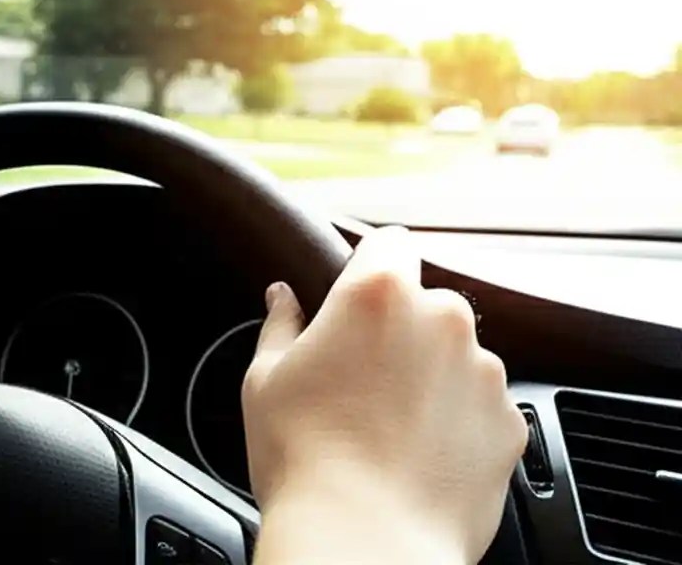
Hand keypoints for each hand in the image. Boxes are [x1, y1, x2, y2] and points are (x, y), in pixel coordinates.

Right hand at [242, 227, 526, 563]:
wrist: (363, 541)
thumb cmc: (305, 459)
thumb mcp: (265, 380)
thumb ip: (280, 325)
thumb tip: (282, 298)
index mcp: (378, 294)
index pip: (388, 241)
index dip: (370, 263)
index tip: (356, 290)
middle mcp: (441, 319)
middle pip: (424, 302)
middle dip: (398, 330)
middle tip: (358, 378)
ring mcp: (484, 371)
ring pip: (456, 355)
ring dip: (430, 375)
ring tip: (387, 426)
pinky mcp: (509, 422)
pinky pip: (480, 405)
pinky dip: (457, 420)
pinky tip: (416, 452)